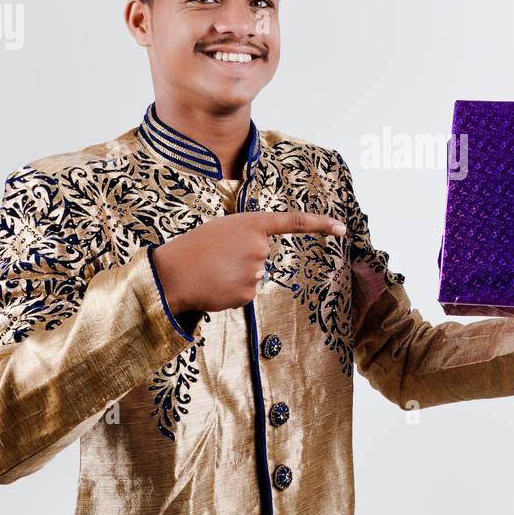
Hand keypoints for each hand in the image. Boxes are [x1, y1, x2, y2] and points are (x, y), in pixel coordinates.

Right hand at [152, 210, 346, 313]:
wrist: (172, 273)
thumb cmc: (194, 248)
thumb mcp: (223, 229)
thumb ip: (248, 235)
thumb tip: (261, 253)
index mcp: (252, 223)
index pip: (293, 221)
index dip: (320, 224)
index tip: (341, 227)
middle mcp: (260, 246)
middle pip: (263, 256)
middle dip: (244, 258)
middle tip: (218, 257)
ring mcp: (256, 271)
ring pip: (254, 275)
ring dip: (236, 275)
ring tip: (213, 271)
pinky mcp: (249, 293)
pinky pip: (246, 292)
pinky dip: (232, 291)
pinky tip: (216, 285)